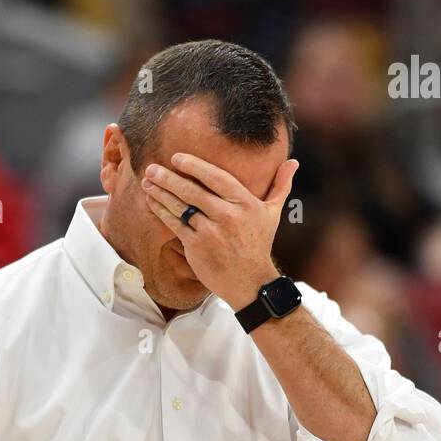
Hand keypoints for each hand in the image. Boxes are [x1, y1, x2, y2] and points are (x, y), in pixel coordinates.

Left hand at [142, 152, 298, 309]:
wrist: (250, 283)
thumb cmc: (259, 245)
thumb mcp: (273, 214)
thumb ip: (281, 186)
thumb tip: (293, 163)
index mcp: (244, 203)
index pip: (215, 177)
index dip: (193, 166)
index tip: (176, 158)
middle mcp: (227, 216)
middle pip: (192, 191)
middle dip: (169, 178)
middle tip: (152, 168)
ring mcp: (210, 232)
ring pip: (180, 207)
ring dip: (160, 193)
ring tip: (147, 182)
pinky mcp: (197, 247)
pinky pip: (175, 225)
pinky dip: (161, 212)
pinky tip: (152, 202)